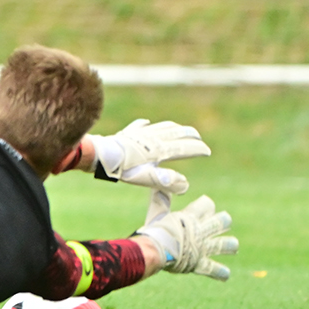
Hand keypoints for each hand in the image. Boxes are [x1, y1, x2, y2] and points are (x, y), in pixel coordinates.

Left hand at [90, 118, 210, 194]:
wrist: (101, 155)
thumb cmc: (124, 169)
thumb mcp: (146, 178)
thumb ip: (166, 181)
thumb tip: (185, 185)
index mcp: (160, 150)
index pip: (184, 148)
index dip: (197, 150)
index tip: (207, 151)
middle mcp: (153, 139)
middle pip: (176, 133)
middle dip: (189, 135)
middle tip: (198, 137)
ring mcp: (140, 134)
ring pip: (161, 127)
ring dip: (173, 128)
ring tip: (180, 129)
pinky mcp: (128, 133)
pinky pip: (139, 126)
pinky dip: (146, 125)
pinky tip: (146, 123)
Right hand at [136, 194, 237, 279]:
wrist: (155, 251)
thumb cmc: (153, 231)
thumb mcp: (156, 213)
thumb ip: (160, 200)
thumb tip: (158, 182)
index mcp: (191, 216)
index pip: (207, 205)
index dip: (207, 205)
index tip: (205, 207)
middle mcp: (201, 231)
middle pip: (222, 221)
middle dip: (223, 221)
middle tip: (223, 222)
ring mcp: (203, 248)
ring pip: (226, 244)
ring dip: (230, 245)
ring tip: (233, 245)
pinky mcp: (200, 264)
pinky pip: (215, 269)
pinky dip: (220, 272)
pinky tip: (225, 274)